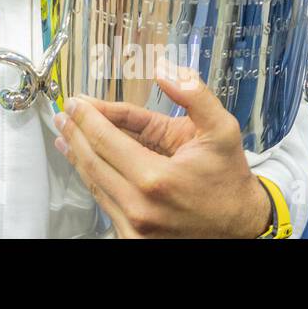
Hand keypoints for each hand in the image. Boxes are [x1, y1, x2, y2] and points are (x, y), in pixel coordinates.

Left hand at [52, 59, 271, 237]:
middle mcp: (139, 206)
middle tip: (64, 114)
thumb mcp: (222, 130)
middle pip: (92, 161)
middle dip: (74, 133)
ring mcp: (134, 228)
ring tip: (66, 134)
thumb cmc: (229, 179)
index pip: (104, 140)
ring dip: (77, 155)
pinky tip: (84, 163)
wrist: (242, 227)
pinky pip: (104, 203)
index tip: (74, 102)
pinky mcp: (133, 239)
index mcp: (156, 179)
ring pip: (93, 183)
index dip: (85, 117)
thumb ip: (194, 96)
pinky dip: (93, 179)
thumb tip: (165, 70)